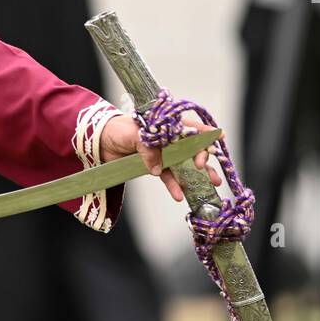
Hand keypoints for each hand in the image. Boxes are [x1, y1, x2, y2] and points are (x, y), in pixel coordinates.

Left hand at [99, 113, 222, 202]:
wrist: (100, 141)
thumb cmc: (118, 129)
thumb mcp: (134, 134)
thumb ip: (148, 149)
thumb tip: (158, 169)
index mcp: (166, 125)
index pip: (190, 127)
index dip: (205, 132)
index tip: (219, 137)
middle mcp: (169, 140)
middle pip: (191, 148)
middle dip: (203, 157)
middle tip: (205, 167)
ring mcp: (163, 154)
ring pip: (184, 165)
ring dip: (196, 176)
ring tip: (210, 184)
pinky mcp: (154, 166)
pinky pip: (168, 177)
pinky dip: (174, 186)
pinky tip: (180, 195)